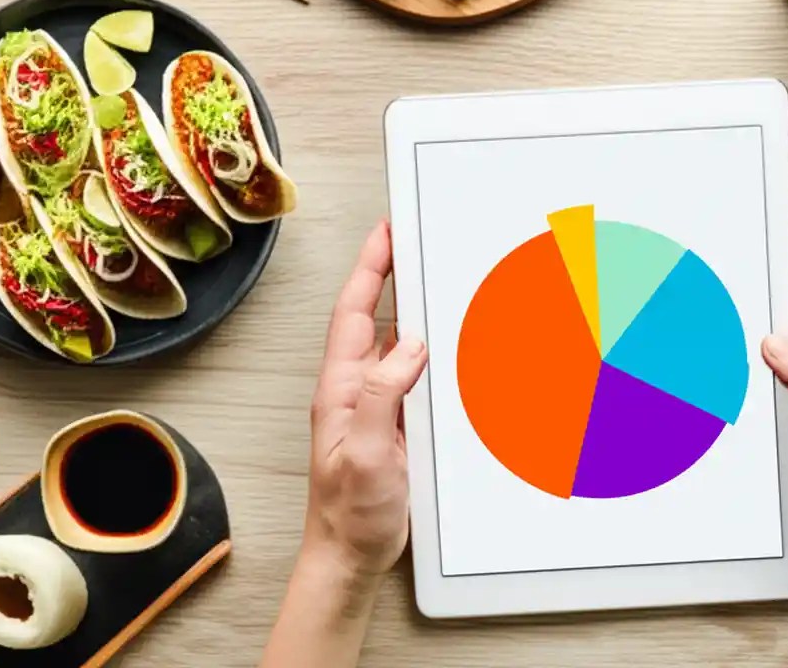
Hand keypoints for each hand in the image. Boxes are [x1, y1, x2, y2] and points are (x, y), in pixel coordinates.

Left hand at [306, 221, 426, 578]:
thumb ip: (381, 395)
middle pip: (372, 317)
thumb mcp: (366, 452)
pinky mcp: (394, 425)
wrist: (350, 556)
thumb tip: (407, 346)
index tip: (387, 232)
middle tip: (412, 239)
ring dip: (411, 310)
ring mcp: (374, 407)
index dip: (370, 268)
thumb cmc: (348, 514)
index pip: (352, 312)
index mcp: (340, 389)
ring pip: (394, 344)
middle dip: (390, 274)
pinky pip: (413, 376)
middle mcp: (355, 391)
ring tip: (434, 279)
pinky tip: (446, 347)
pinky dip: (430, 352)